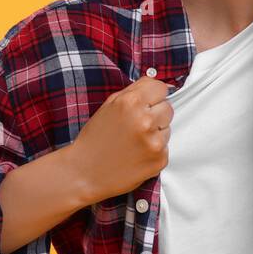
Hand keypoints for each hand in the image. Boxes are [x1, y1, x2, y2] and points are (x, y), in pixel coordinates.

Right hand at [63, 76, 172, 204]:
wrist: (84, 172)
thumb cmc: (95, 138)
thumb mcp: (110, 105)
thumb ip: (135, 90)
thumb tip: (155, 81)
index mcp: (132, 102)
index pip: (161, 88)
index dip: (153, 95)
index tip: (146, 103)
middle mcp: (145, 120)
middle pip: (168, 108)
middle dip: (155, 114)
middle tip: (136, 125)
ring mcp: (154, 141)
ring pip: (168, 128)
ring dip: (155, 133)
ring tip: (134, 141)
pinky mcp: (159, 159)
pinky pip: (165, 147)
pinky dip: (154, 150)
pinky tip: (137, 153)